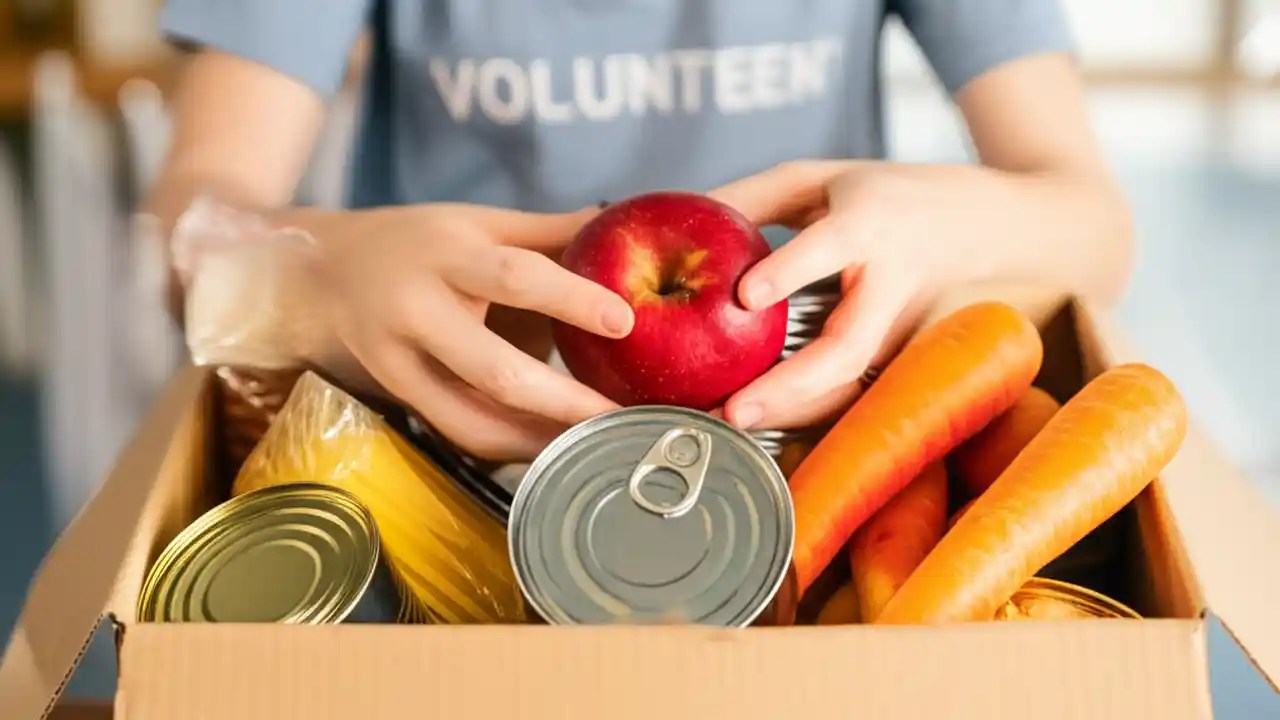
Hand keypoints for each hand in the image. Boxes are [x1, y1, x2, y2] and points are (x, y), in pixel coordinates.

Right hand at [307, 203, 633, 459]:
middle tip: (618, 415)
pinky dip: (509, 447)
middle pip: (494, 370)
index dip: (571, 299)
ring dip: (539, 440)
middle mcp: (417, 311)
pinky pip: (459, 434)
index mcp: (445, 255)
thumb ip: (548, 229)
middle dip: (562, 401)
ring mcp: (400, 364)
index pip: (516, 277)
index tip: (624, 321)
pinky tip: (553, 448)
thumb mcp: (478, 222)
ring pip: (473, 421)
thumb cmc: (418, 242)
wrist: (323, 272)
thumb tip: (619, 219)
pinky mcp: (398, 398)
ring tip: (595, 444)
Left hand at [711, 161, 987, 429]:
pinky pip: (853, 395)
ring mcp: (901, 332)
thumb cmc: (892, 196)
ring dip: (794, 413)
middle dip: (790, 384)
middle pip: (847, 346)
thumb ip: (754, 198)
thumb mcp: (823, 178)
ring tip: (733, 425)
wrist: (993, 226)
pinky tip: (760, 421)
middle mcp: (890, 285)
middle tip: (734, 410)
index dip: (789, 271)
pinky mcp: (903, 361)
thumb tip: (686, 223)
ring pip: (851, 385)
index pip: (831, 246)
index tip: (745, 295)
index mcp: (870, 224)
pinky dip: (808, 414)